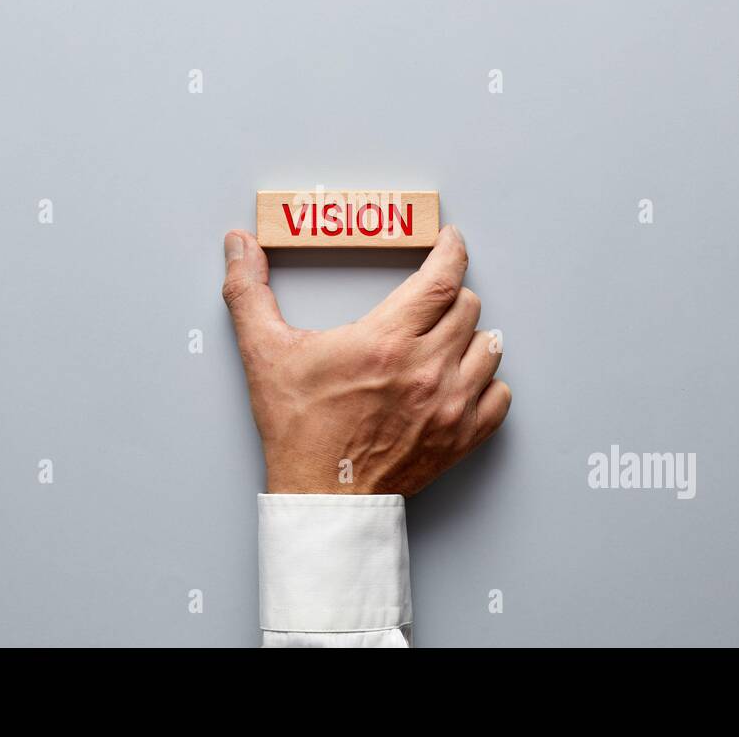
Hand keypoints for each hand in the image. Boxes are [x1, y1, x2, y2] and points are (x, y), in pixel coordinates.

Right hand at [222, 225, 509, 495]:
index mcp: (387, 341)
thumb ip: (249, 291)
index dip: (452, 250)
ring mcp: (451, 406)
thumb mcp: (265, 353)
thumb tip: (238, 245)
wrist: (321, 497)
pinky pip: (499, 395)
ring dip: (470, 335)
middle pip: (468, 306)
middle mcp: (428, 369)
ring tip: (446, 337)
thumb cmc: (298, 429)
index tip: (451, 241)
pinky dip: (486, 381)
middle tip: (429, 299)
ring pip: (489, 346)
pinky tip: (462, 378)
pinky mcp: (462, 438)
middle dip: (449, 294)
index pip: (443, 278)